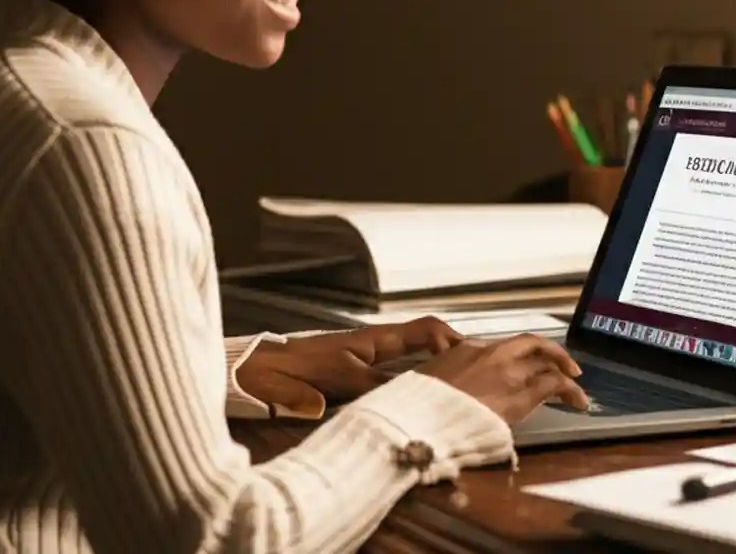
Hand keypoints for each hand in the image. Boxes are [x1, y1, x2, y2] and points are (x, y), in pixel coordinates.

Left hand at [236, 317, 461, 409]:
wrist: (258, 375)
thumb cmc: (299, 370)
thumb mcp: (347, 379)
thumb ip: (385, 385)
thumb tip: (421, 393)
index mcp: (379, 338)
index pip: (429, 329)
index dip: (455, 339)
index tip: (477, 356)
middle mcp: (377, 346)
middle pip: (425, 345)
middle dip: (451, 359)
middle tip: (474, 378)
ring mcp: (365, 361)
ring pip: (410, 365)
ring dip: (432, 376)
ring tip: (453, 394)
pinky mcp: (353, 379)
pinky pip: (393, 380)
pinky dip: (409, 389)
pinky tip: (414, 406)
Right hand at [416, 334, 589, 424]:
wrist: (423, 416)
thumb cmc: (418, 404)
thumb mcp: (426, 379)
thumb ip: (443, 375)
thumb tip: (447, 385)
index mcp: (468, 348)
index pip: (503, 348)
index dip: (519, 358)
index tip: (525, 367)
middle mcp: (493, 354)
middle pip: (531, 344)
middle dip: (552, 352)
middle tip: (566, 365)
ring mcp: (509, 371)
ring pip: (547, 363)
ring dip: (564, 374)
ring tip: (577, 388)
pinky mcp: (521, 393)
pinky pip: (554, 384)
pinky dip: (569, 390)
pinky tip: (578, 401)